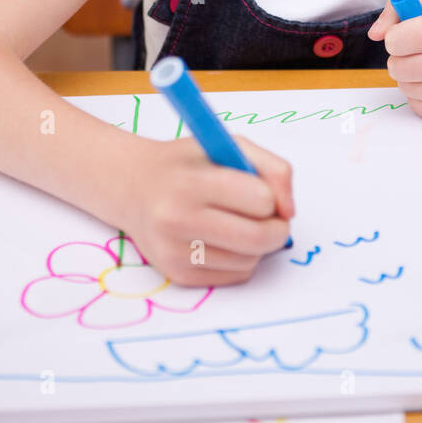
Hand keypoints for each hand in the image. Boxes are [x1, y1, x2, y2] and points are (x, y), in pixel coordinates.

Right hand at [121, 133, 293, 286]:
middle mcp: (178, 220)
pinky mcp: (177, 275)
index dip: (271, 197)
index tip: (264, 193)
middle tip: (274, 220)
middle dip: (278, 229)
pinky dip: (241, 260)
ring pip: (250, 261)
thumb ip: (272, 169)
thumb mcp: (228, 145)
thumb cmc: (188, 164)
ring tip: (238, 223)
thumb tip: (289, 212)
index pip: (260, 200)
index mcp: (191, 182)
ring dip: (258, 246)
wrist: (132, 186)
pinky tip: (223, 240)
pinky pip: (235, 276)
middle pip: (259, 238)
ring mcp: (175, 252)